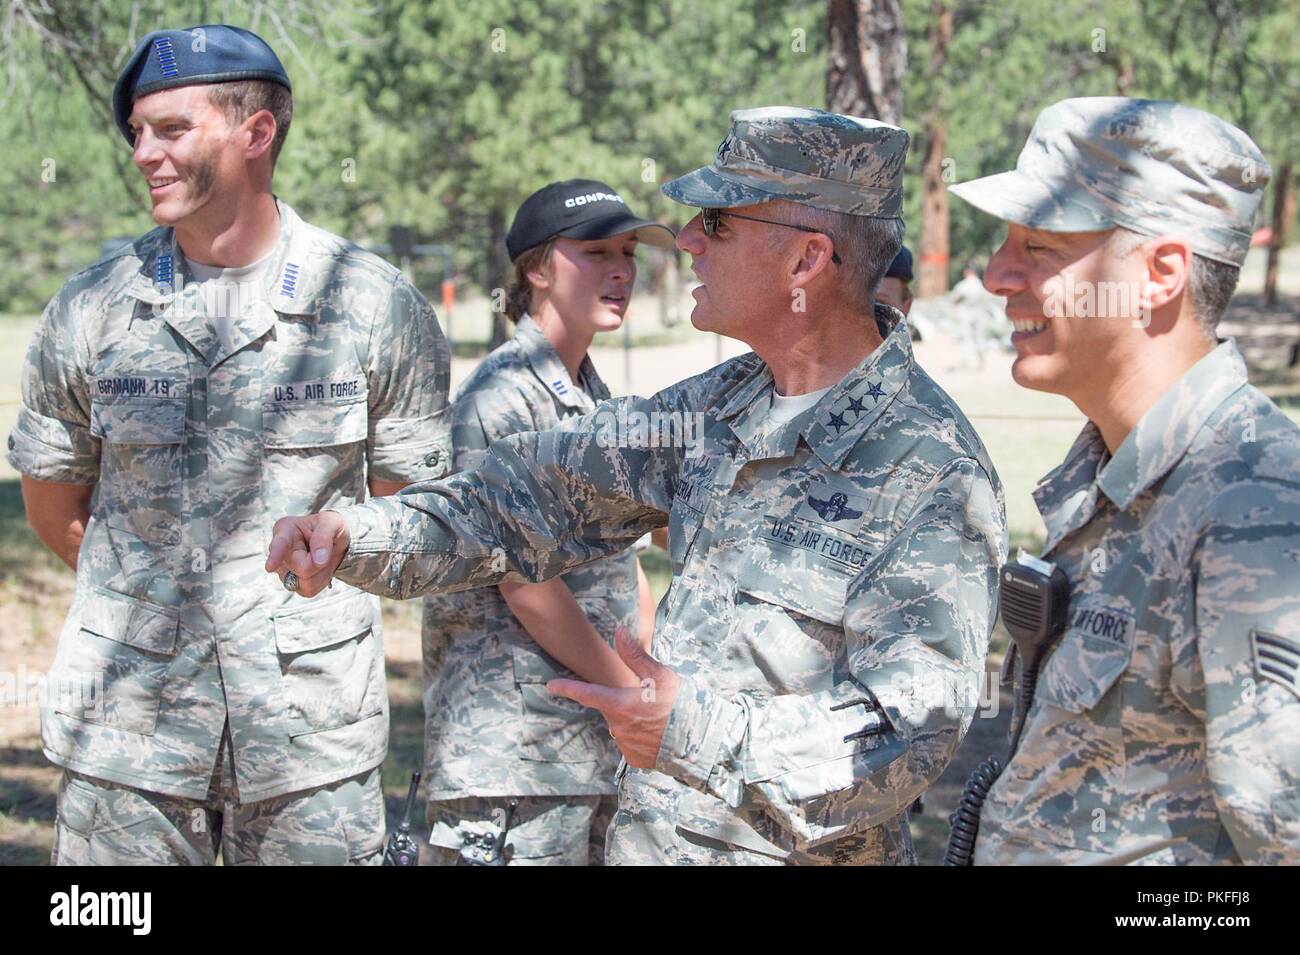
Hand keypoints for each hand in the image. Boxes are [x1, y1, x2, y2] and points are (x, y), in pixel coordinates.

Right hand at [265, 512, 350, 596]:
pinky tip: (319, 568)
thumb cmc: (329, 527)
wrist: (334, 540)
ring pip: (305, 582)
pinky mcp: (290, 583)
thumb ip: (324, 536)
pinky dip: (320, 581)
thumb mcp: (332, 522)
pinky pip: (308, 590)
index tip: (270, 567)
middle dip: (320, 562)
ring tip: (321, 558)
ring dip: (321, 572)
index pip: (280, 544)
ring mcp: (282, 569)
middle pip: (301, 567)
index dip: (275, 556)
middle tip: (325, 549)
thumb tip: (318, 560)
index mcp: (285, 529)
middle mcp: (279, 551)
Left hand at [548, 625, 680, 767]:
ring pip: (622, 726)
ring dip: (633, 720)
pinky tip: (659, 734)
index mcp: (620, 705)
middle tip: (649, 699)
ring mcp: (627, 746)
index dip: (566, 688)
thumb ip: (635, 655)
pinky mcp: (637, 761)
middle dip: (622, 702)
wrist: (701, 742)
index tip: (550, 685)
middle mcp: (618, 728)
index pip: (585, 694)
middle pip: (611, 709)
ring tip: (659, 717)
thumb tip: (619, 631)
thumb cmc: (682, 705)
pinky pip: (633, 744)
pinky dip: (642, 737)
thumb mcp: (661, 675)